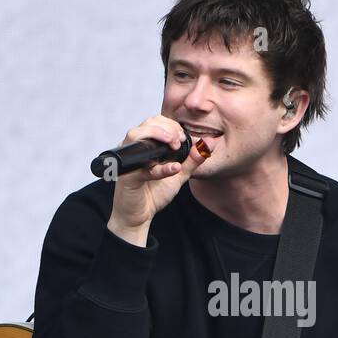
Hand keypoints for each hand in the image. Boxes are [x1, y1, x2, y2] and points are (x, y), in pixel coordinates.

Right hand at [106, 114, 210, 245]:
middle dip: (167, 128)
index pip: (157, 121)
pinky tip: (174, 169)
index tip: (183, 138)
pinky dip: (160, 168)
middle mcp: (135, 149)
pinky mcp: (127, 176)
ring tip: (175, 146)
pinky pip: (142, 168)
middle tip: (179, 141)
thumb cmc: (154, 193)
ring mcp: (129, 160)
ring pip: (136, 135)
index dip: (172, 125)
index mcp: (146, 145)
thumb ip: (193, 159)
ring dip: (159, 135)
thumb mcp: (179, 174)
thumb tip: (210, 142)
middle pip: (147, 123)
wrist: (139, 216)